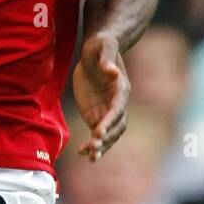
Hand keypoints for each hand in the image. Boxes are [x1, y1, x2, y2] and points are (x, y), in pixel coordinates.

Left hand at [72, 32, 129, 160]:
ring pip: (109, 134)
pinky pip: (96, 134)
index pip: (117, 108)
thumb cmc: (101, 46)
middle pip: (116, 126)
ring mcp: (107, 111)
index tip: (98, 131)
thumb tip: (111, 71)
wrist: (96, 51)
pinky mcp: (96, 115)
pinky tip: (82, 152)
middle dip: (106, 138)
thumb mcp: (102, 47)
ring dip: (102, 146)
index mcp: (121, 88)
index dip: (109, 120)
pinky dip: (92, 144)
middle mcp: (117, 103)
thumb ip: (106, 59)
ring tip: (91, 157)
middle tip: (93, 148)